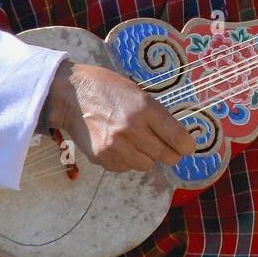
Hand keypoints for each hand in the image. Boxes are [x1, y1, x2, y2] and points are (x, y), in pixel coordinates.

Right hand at [45, 59, 196, 171]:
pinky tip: (118, 144)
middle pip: (167, 157)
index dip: (187, 146)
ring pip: (147, 165)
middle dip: (170, 154)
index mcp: (145, 109)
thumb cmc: (108, 89)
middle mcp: (132, 130)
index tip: (187, 147)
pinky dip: (127, 160)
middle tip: (166, 147)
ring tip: (136, 141)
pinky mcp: (103, 158)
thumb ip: (157, 117)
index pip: (178, 139)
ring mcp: (116, 147)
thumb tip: (178, 140)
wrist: (70, 95)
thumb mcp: (139, 94)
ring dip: (147, 157)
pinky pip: (126, 167)